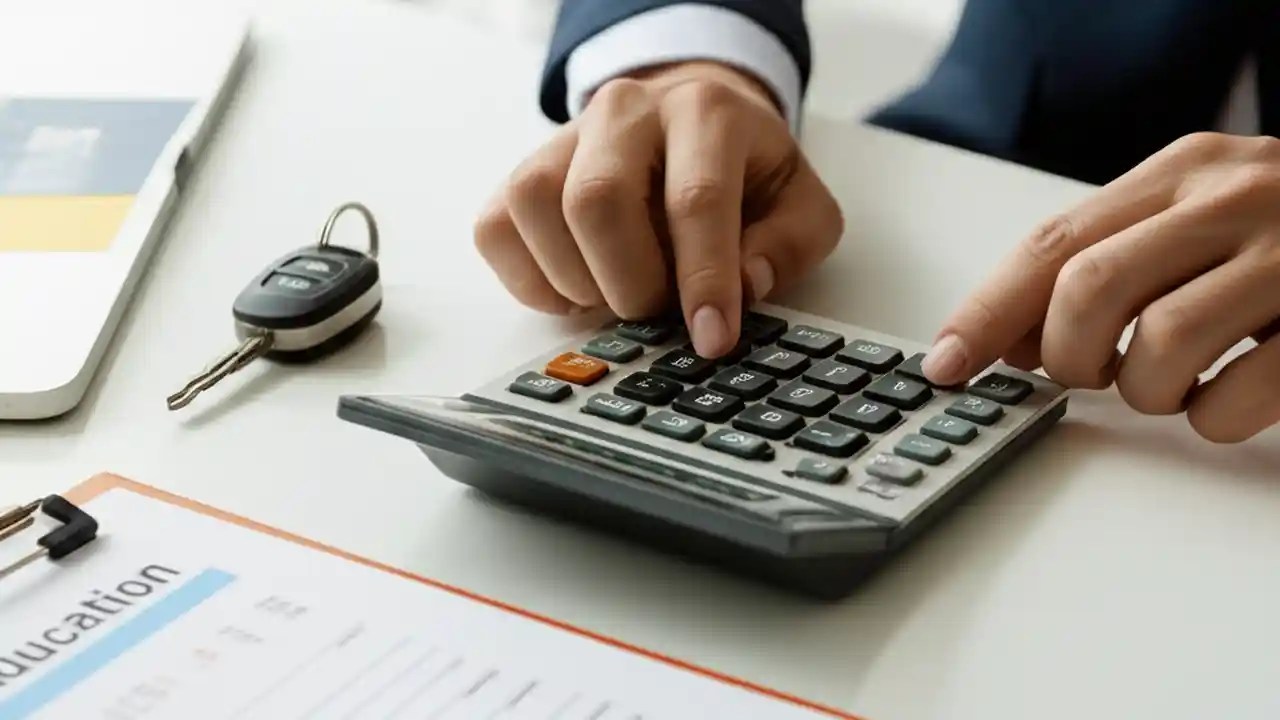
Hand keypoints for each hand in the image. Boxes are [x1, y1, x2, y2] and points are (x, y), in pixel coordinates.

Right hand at [474, 61, 843, 357]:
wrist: (685, 123)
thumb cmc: (744, 173)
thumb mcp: (799, 203)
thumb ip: (790, 245)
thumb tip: (744, 284)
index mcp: (705, 112)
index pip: (695, 199)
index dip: (703, 279)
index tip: (711, 339)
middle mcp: (625, 111)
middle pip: (597, 200)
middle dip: (630, 283)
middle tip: (659, 311)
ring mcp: (562, 138)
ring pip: (537, 209)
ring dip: (580, 282)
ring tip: (620, 294)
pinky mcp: (517, 174)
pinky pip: (497, 231)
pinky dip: (535, 282)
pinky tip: (580, 288)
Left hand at [924, 132, 1279, 442]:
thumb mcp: (1191, 221)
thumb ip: (1105, 262)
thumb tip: (1006, 337)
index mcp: (1181, 172)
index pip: (1051, 244)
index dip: (984, 311)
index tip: (944, 365)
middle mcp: (1233, 200)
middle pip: (1089, 292)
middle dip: (1067, 356)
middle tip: (1088, 372)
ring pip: (1158, 350)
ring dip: (1143, 393)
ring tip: (1172, 380)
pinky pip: (1235, 400)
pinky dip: (1211, 419)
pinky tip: (1231, 393)